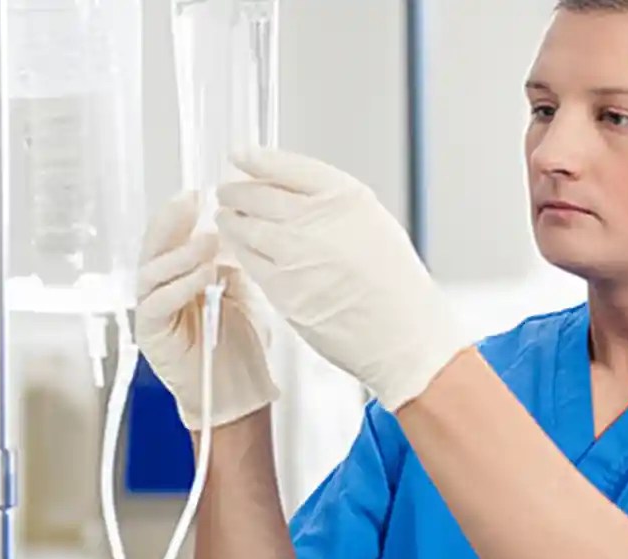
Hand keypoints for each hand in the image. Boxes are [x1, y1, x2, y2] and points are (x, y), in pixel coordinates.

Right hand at [135, 191, 278, 428]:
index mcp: (179, 276)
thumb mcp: (243, 292)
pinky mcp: (150, 334)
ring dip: (180, 254)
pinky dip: (180, 286)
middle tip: (189, 202)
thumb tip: (234, 228)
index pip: (173, 237)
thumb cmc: (240, 346)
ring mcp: (152, 311)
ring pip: (153, 271)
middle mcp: (160, 290)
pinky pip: (158, 303)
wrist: (238, 392)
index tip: (199, 193)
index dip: (182, 214)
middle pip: (155, 247)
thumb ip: (233, 262)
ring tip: (207, 241)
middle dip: (171, 222)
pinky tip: (202, 276)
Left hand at [216, 149, 466, 410]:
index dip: (258, 159)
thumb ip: (332, 204)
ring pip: (246, 228)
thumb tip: (289, 191)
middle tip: (226, 189)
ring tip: (226, 216)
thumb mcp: (374, 223)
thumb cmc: (395, 285)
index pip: (288, 167)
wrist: (402, 335)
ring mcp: (296, 256)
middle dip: (236, 190)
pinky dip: (239, 250)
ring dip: (231, 219)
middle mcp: (317, 221)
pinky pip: (249, 262)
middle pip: (259, 194)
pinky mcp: (282, 290)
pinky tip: (238, 247)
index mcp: (345, 198)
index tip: (240, 155)